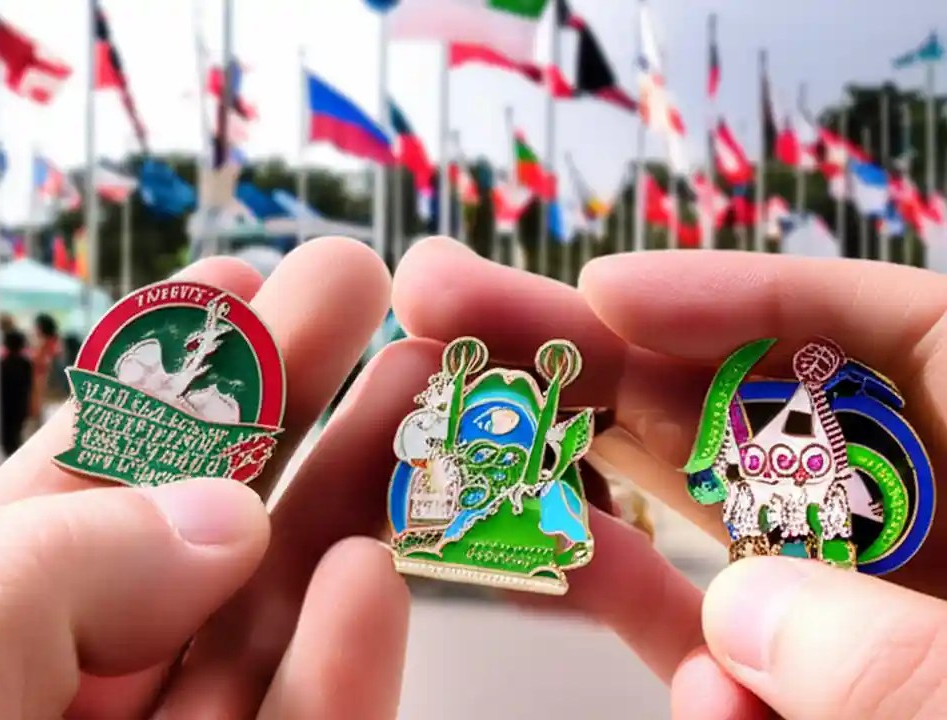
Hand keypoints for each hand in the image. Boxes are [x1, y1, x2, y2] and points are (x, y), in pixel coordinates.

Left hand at [0, 238, 410, 718]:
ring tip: (410, 397)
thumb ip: (42, 579)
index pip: (86, 478)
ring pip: (280, 621)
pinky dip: (354, 661)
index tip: (238, 277)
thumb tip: (218, 514)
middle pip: (204, 530)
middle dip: (287, 402)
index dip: (166, 372)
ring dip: (351, 503)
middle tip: (359, 297)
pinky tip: (377, 574)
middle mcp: (88, 690)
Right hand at [393, 238, 946, 715]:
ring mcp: (874, 611)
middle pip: (749, 405)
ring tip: (467, 469)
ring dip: (595, 502)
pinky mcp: (829, 690)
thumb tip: (747, 625)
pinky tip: (704, 701)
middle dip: (597, 359)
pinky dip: (696, 666)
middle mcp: (940, 524)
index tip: (606, 291)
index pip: (882, 334)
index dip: (736, 296)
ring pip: (713, 524)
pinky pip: (732, 653)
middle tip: (458, 308)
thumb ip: (910, 666)